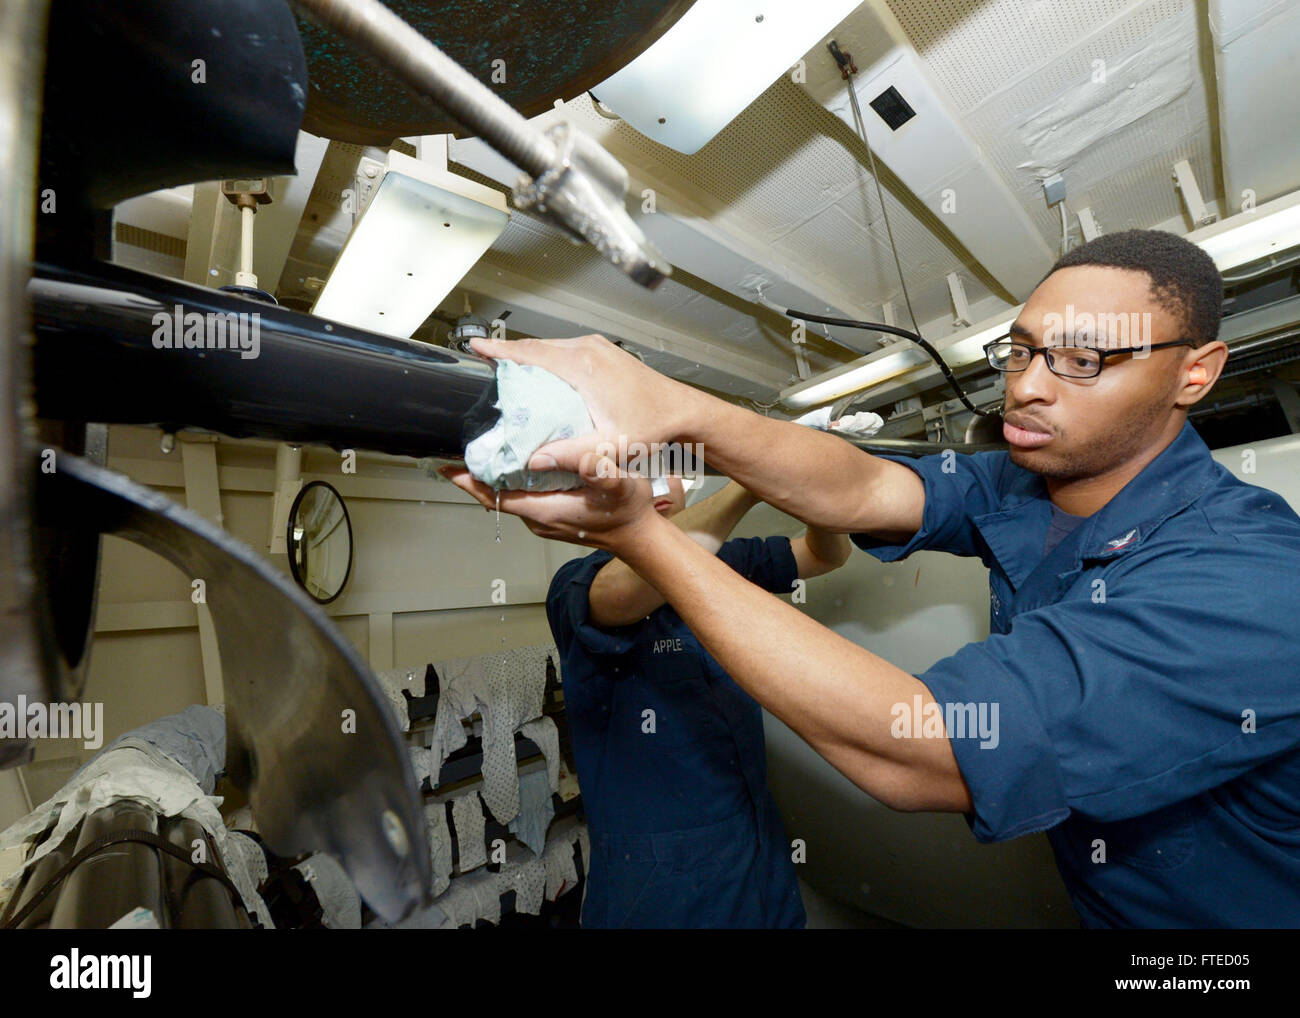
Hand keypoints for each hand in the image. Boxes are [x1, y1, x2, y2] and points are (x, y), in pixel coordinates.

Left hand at [439, 449, 661, 552]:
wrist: (642, 536)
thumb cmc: (630, 511)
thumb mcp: (617, 484)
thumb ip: (589, 467)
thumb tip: (547, 455)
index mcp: (544, 510)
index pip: (493, 496)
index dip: (467, 480)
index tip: (444, 464)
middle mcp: (538, 518)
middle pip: (496, 494)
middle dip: (478, 471)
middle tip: (465, 441)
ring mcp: (545, 519)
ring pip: (510, 494)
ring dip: (497, 473)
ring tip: (487, 443)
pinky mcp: (554, 515)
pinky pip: (524, 495)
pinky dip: (516, 478)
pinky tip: (521, 458)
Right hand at [467, 334, 702, 471]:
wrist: (683, 411)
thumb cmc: (652, 426)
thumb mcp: (610, 447)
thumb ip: (572, 455)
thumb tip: (535, 462)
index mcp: (583, 367)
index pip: (531, 352)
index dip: (499, 350)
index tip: (475, 347)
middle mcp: (588, 350)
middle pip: (537, 346)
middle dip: (508, 353)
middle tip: (483, 364)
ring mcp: (597, 348)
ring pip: (551, 347)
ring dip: (528, 356)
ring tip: (504, 369)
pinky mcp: (604, 352)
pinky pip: (566, 350)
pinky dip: (547, 358)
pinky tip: (539, 373)